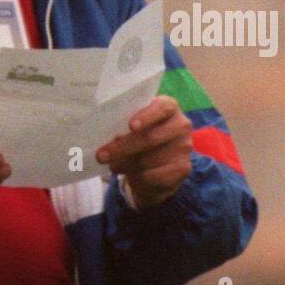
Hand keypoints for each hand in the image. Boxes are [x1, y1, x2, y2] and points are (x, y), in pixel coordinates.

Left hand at [96, 94, 191, 208]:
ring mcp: (184, 147)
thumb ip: (123, 125)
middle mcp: (180, 125)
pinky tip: (132, 176)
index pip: (162, 107)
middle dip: (122, 148)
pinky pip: (155, 175)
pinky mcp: (183, 168)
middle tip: (101, 155)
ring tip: (113, 165)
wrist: (156, 166)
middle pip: (150, 138)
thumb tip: (102, 136)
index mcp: (168, 107)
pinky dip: (138, 177)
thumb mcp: (131, 127)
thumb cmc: (138, 138)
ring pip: (149, 159)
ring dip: (126, 164)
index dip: (146, 117)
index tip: (130, 126)